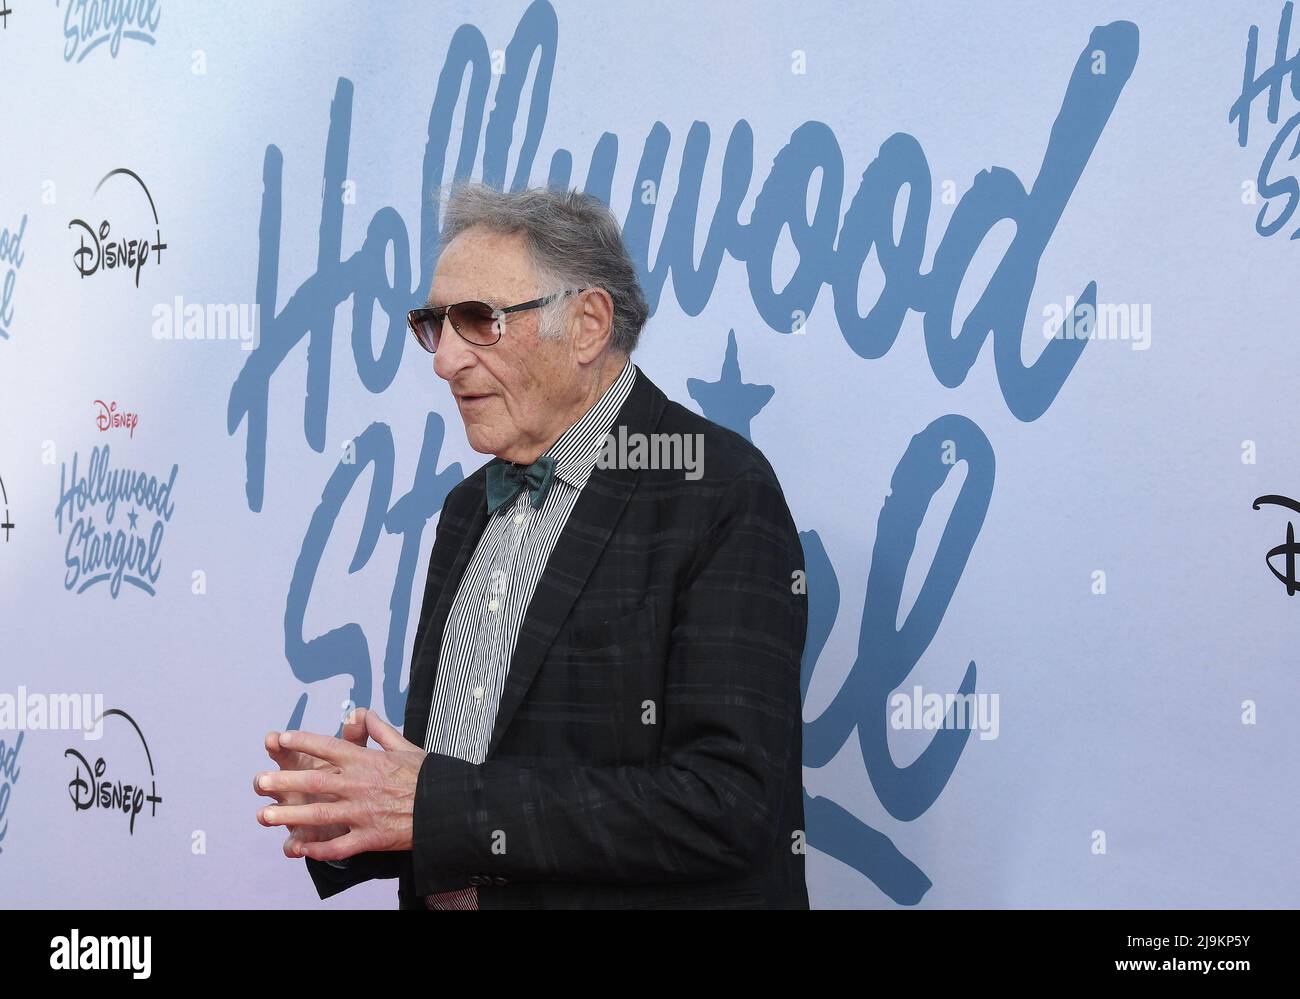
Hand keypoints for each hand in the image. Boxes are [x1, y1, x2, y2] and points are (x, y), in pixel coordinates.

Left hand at [255, 710, 426, 860]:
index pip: (329, 746)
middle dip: (284, 781)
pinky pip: (339, 845)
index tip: (281, 737)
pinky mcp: (370, 837)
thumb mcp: (405, 746)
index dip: (303, 740)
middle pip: (315, 780)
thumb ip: (380, 730)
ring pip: (319, 814)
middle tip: (260, 782)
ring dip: (289, 816)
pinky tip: (299, 849)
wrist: (446, 808)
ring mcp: (363, 812)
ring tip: (264, 816)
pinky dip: (318, 849)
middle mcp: (360, 785)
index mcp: (367, 761)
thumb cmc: (427, 776)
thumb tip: (363, 713)